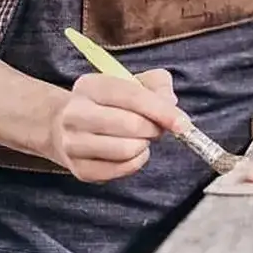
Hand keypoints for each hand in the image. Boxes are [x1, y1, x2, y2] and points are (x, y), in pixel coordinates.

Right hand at [47, 69, 184, 182]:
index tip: (183, 124)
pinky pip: (121, 170)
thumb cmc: (111, 103)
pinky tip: (132, 152)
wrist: (69, 127)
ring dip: (144, 146)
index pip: (132, 96)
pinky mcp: (79, 169)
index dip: (162, 111)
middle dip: (154, 129)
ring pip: (126, 151)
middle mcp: (75, 114)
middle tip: (156, 128)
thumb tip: (170, 105)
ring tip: (141, 139)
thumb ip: (158, 85)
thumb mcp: (135, 82)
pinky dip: (136, 162)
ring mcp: (73, 143)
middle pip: (131, 126)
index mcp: (91, 85)